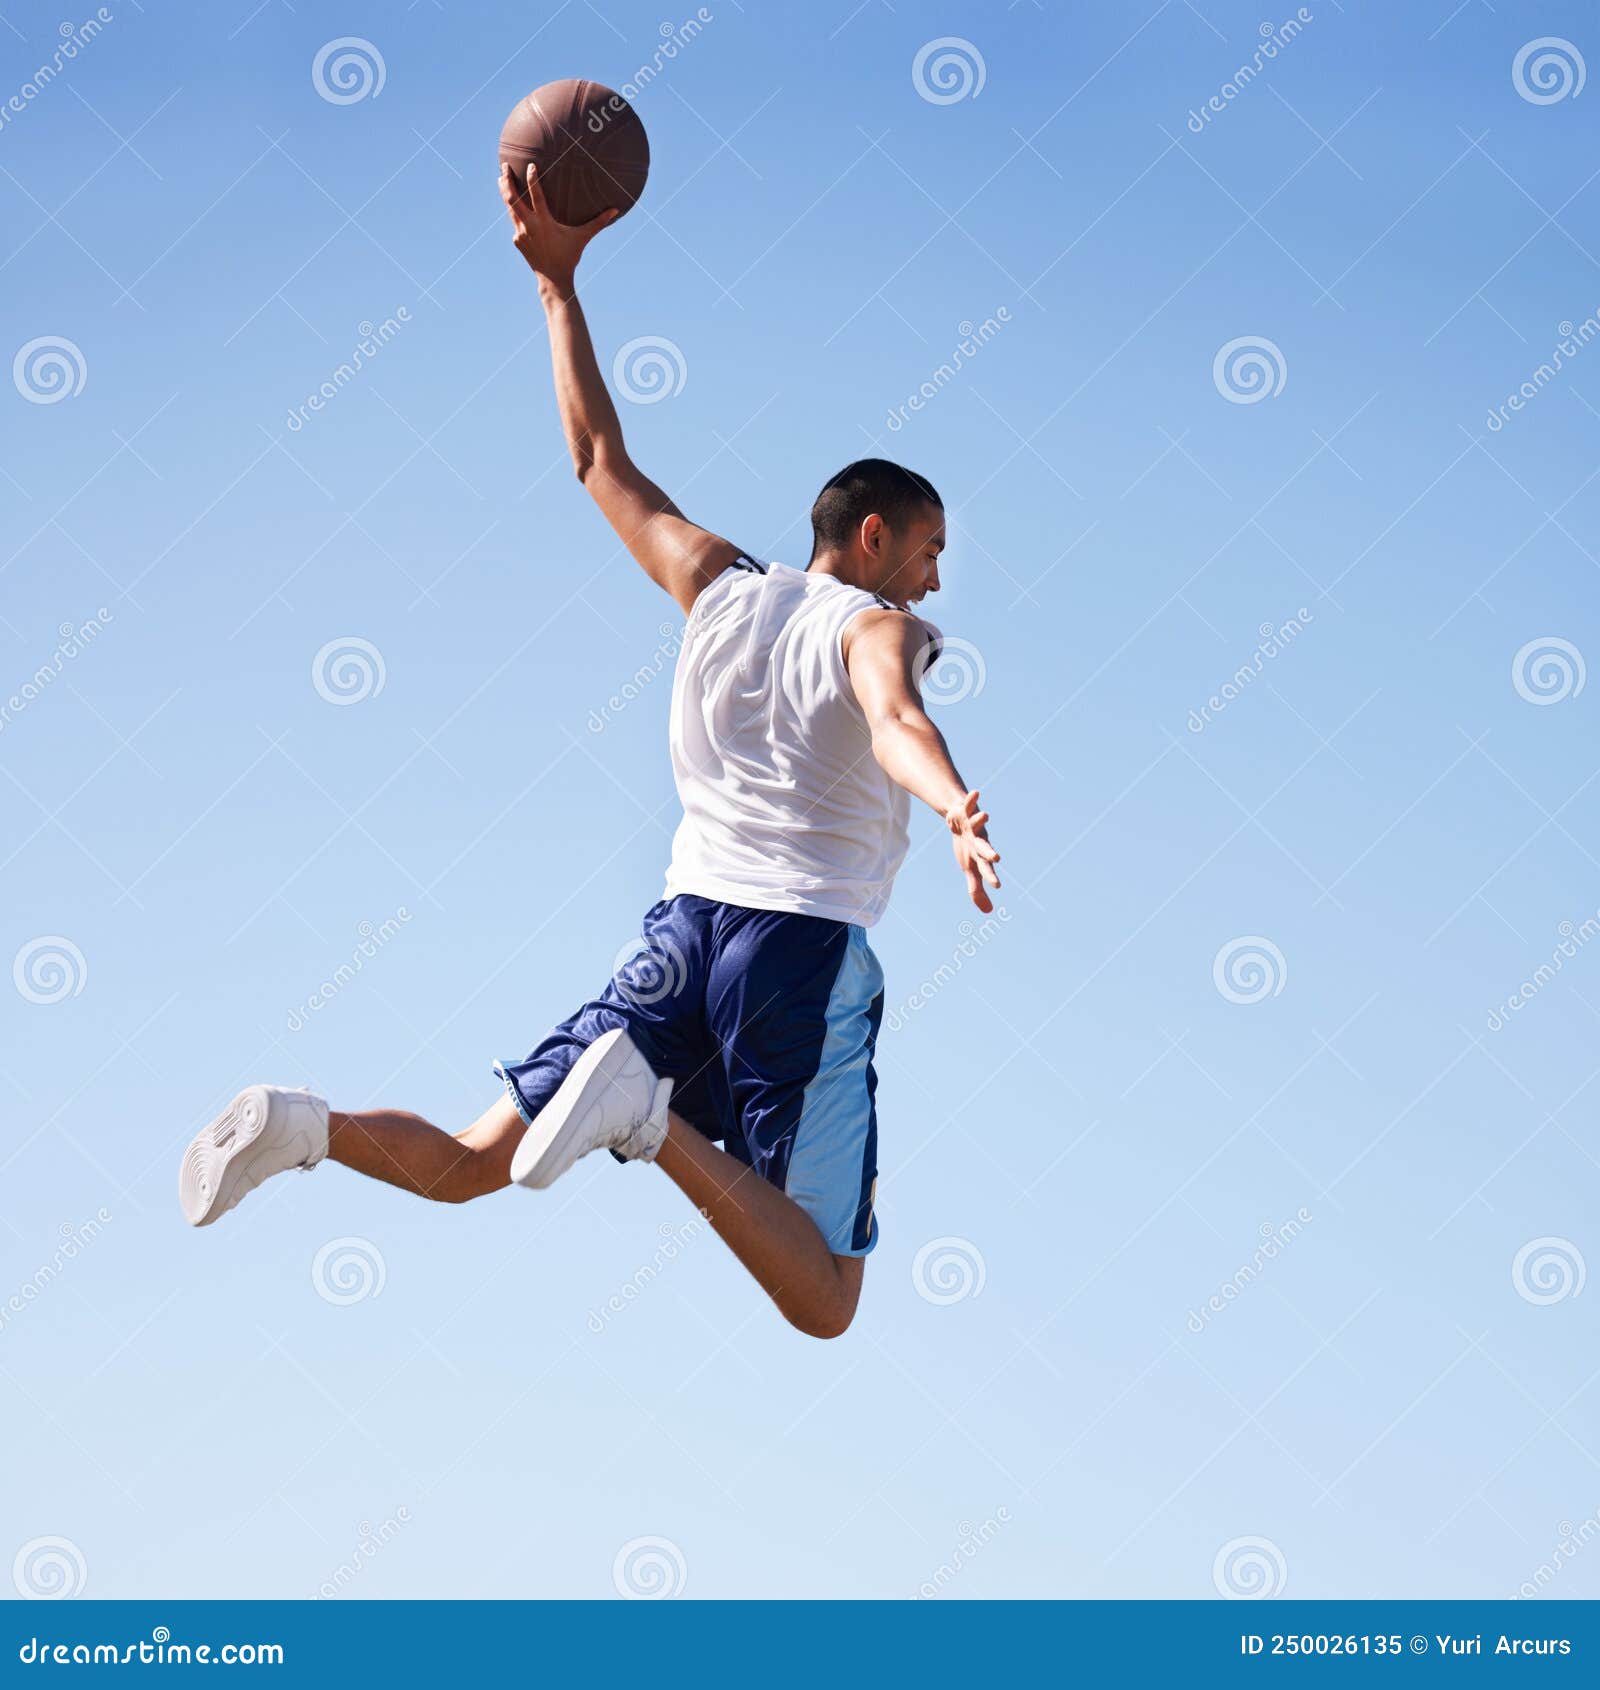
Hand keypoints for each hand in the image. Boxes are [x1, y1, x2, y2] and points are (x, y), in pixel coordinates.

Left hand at [498, 162, 617, 289]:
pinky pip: (515, 222)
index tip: (530, 165)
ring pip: (509, 208)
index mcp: (544, 223)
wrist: (553, 279)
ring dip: (505, 192)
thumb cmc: (569, 256)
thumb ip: (598, 223)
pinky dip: (514, 211)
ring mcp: (520, 234)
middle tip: (505, 166)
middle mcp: (529, 226)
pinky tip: (513, 203)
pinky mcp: (517, 241)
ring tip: (501, 178)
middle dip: (508, 181)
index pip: (536, 196)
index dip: (533, 179)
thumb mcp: (583, 238)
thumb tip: (615, 210)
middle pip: (513, 199)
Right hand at [944, 789, 1000, 912]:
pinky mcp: (966, 811)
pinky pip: (969, 804)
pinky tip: (976, 792)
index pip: (986, 869)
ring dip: (981, 818)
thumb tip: (988, 912)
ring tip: (986, 814)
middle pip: (984, 847)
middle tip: (996, 858)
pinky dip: (972, 799)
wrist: (960, 821)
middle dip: (989, 852)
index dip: (990, 877)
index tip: (996, 885)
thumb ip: (977, 890)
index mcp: (980, 855)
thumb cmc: (968, 847)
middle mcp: (979, 840)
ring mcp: (974, 825)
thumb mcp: (970, 869)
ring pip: (979, 822)